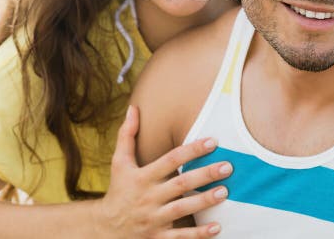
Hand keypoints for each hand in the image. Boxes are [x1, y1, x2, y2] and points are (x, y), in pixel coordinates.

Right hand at [94, 105, 231, 237]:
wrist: (104, 228)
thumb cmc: (118, 190)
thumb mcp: (119, 163)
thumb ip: (127, 136)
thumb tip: (133, 108)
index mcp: (142, 177)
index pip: (171, 160)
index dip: (192, 150)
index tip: (213, 141)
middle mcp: (149, 197)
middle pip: (181, 184)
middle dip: (205, 175)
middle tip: (228, 166)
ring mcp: (154, 219)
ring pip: (183, 209)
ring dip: (205, 201)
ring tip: (225, 192)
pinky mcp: (158, 237)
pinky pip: (181, 237)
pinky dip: (199, 234)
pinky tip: (218, 226)